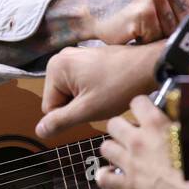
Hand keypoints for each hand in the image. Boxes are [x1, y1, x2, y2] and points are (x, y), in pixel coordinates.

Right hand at [35, 42, 160, 137]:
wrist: (148, 67)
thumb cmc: (120, 86)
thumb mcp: (87, 110)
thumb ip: (60, 121)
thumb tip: (39, 131)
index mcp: (55, 67)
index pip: (50, 107)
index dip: (70, 115)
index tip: (90, 108)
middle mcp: (61, 58)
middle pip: (60, 99)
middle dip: (78, 107)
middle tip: (99, 102)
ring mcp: (75, 57)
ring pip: (72, 94)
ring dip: (86, 101)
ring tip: (105, 95)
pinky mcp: (88, 59)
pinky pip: (81, 85)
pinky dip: (93, 92)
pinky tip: (108, 89)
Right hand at [82, 0, 188, 43]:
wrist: (98, 11)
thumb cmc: (134, 6)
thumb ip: (185, 1)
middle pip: (187, 18)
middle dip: (177, 33)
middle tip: (163, 36)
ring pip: (173, 29)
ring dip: (161, 38)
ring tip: (147, 31)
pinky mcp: (143, 11)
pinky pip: (157, 37)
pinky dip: (148, 41)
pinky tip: (137, 33)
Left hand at [95, 95, 188, 188]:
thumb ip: (187, 126)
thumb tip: (185, 118)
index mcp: (157, 125)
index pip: (137, 102)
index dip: (141, 107)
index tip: (145, 112)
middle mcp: (139, 141)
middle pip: (114, 123)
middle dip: (122, 127)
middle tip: (132, 134)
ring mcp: (130, 163)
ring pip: (105, 147)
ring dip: (114, 149)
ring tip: (123, 154)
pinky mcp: (126, 185)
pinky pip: (103, 178)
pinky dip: (106, 177)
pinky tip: (114, 176)